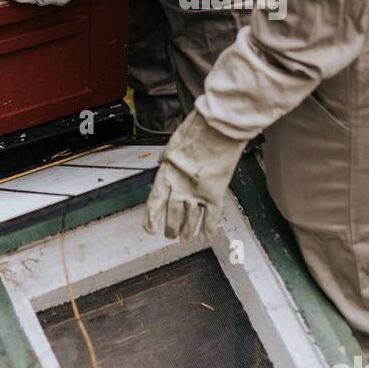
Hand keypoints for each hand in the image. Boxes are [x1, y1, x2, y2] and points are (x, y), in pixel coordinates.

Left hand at [143, 109, 246, 244]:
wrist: (219, 128)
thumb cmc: (197, 129)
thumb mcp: (174, 142)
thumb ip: (167, 156)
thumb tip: (161, 162)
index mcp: (167, 172)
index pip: (155, 201)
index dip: (151, 218)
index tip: (150, 229)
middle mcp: (180, 185)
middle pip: (173, 213)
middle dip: (171, 227)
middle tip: (170, 235)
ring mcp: (198, 191)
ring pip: (190, 219)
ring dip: (187, 232)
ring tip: (185, 240)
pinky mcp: (216, 193)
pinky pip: (211, 218)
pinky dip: (208, 230)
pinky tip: (204, 239)